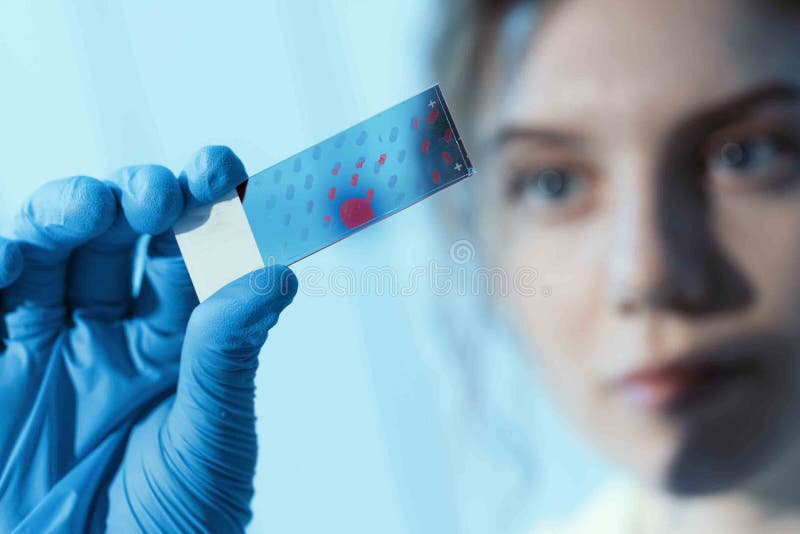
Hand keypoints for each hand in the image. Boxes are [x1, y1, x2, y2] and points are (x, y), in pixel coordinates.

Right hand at [0, 147, 297, 532]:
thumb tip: (277, 272)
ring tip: (89, 208)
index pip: (194, 254)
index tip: (221, 171)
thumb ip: (227, 354)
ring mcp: (47, 349)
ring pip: (50, 251)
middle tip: (157, 193)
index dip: (206, 205)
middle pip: (122, 236)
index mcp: (178, 343)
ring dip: (66, 213)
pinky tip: (12, 254)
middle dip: (138, 198)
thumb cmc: (174, 528)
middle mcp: (114, 334)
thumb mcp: (209, 439)